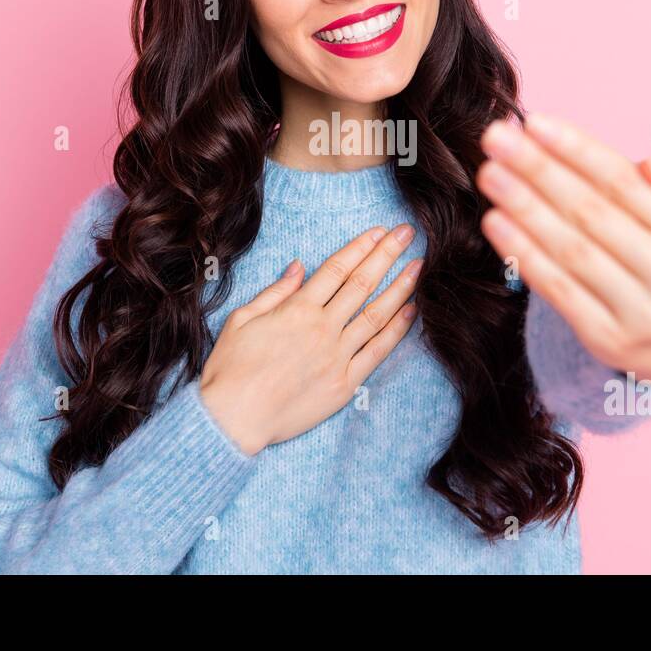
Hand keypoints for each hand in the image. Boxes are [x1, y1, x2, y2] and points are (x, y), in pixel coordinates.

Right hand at [199, 224, 421, 454]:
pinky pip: (377, 352)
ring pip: (376, 314)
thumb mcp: (242, 319)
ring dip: (400, 288)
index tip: (379, 231)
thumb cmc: (231, 369)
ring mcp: (337, 356)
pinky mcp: (345, 384)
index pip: (337, 269)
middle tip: (408, 233)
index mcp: (297, 309)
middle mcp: (322, 328)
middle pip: (362, 283)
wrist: (235, 418)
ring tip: (419, 267)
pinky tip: (411, 311)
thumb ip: (275, 291)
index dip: (361, 247)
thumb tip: (300, 266)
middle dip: (387, 254)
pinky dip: (397, 330)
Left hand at [475, 112, 650, 381]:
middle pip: (591, 213)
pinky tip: (495, 223)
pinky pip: (558, 290)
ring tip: (490, 175)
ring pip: (570, 250)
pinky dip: (524, 254)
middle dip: (538, 171)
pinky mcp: (608, 340)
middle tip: (495, 139)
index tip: (534, 122)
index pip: (626, 183)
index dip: (577, 150)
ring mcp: (642, 314)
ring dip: (523, 208)